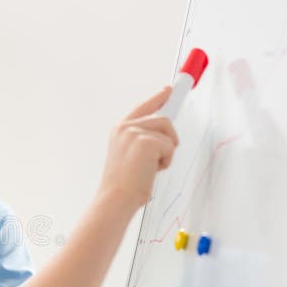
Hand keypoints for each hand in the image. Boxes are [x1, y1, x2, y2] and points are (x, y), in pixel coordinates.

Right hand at [98, 86, 178, 209]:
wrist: (117, 196)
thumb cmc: (124, 183)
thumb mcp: (130, 155)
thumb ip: (142, 140)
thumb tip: (164, 134)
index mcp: (119, 130)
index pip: (143, 108)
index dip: (158, 98)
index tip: (168, 90)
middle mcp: (126, 127)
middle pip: (163, 119)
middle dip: (168, 138)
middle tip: (164, 155)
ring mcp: (135, 132)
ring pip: (168, 132)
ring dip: (166, 151)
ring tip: (150, 167)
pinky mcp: (147, 141)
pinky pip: (170, 145)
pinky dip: (166, 161)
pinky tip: (151, 171)